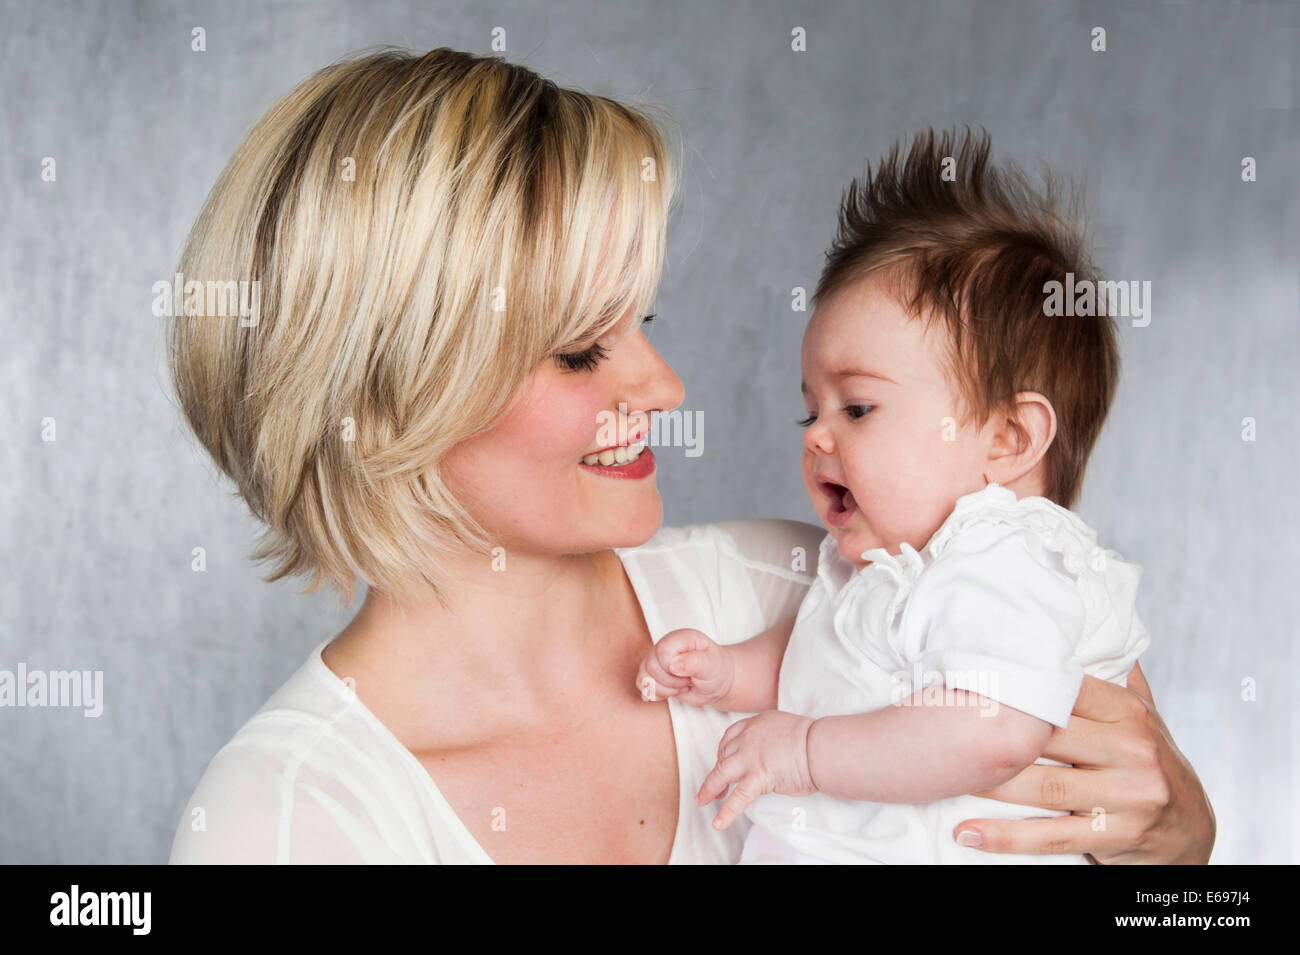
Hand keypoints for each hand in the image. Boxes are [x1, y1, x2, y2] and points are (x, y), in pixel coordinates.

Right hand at [635, 627, 735, 707]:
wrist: (717, 682)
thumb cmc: (717, 670)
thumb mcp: (712, 666)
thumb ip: (695, 662)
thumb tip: (674, 664)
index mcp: (680, 638)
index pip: (662, 652)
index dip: (672, 669)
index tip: (689, 674)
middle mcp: (666, 646)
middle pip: (650, 666)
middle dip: (670, 682)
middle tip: (688, 681)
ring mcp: (657, 660)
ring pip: (644, 677)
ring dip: (665, 689)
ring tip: (682, 685)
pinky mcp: (653, 673)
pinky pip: (642, 686)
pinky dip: (657, 693)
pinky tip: (673, 690)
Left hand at [695, 710, 817, 830]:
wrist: (821, 746)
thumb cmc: (813, 740)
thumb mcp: (786, 728)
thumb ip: (772, 738)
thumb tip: (771, 753)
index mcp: (756, 723)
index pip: (731, 736)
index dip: (723, 750)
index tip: (721, 760)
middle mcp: (749, 738)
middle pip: (724, 754)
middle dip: (716, 771)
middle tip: (713, 786)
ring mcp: (751, 757)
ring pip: (722, 773)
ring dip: (709, 788)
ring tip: (702, 801)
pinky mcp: (759, 776)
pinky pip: (739, 797)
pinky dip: (727, 812)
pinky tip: (718, 823)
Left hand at [955, 661, 1214, 862]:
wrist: (1192, 833)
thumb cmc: (1151, 763)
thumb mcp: (1144, 717)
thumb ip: (1114, 677)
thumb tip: (1083, 623)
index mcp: (1130, 714)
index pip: (1068, 690)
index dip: (1020, 684)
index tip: (972, 677)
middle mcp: (1132, 751)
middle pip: (1048, 736)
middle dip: (994, 734)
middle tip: (940, 726)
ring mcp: (1127, 797)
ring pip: (1042, 786)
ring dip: (989, 784)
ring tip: (945, 779)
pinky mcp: (1117, 837)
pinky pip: (1051, 835)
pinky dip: (1005, 836)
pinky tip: (967, 832)